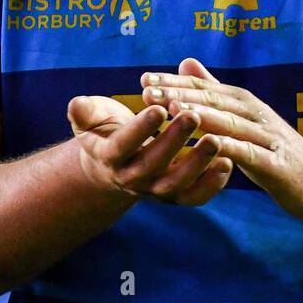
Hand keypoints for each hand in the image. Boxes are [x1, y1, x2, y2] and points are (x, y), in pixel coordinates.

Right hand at [66, 93, 232, 206]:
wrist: (115, 162)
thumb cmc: (106, 130)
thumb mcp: (92, 118)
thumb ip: (85, 112)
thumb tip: (75, 104)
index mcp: (110, 156)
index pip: (124, 145)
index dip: (140, 128)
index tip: (158, 108)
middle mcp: (132, 177)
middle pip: (152, 165)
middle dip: (174, 140)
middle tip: (192, 115)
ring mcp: (155, 189)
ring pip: (176, 184)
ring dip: (197, 164)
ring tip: (215, 140)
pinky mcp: (176, 195)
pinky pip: (194, 197)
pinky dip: (212, 185)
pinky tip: (227, 163)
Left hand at [139, 58, 302, 225]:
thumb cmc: (272, 149)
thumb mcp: (241, 117)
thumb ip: (213, 90)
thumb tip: (184, 61)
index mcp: (242, 102)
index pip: (203, 88)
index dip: (173, 83)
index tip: (143, 79)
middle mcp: (254, 113)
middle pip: (213, 100)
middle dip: (179, 94)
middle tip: (147, 90)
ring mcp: (266, 136)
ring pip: (229, 122)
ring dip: (201, 114)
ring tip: (172, 109)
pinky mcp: (275, 163)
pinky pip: (250, 153)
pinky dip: (230, 147)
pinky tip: (210, 144)